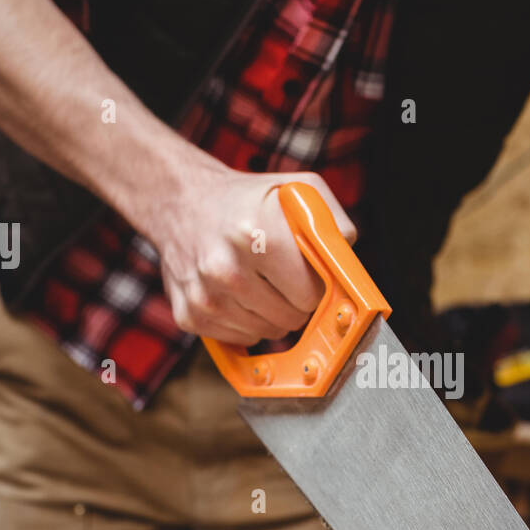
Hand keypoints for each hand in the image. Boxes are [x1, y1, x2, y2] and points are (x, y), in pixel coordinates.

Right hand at [144, 157, 355, 344]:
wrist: (180, 203)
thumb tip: (349, 268)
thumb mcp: (296, 191)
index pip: (309, 295)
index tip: (310, 274)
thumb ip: (333, 225)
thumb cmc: (246, 200)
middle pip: (291, 318)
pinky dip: (247, 322)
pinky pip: (242, 338)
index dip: (316, 286)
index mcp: (255, 235)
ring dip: (273, 313)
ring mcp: (204, 296)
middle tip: (285, 277)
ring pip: (268, 332)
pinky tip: (238, 293)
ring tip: (260, 281)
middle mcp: (224, 268)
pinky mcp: (189, 316)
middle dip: (296, 302)